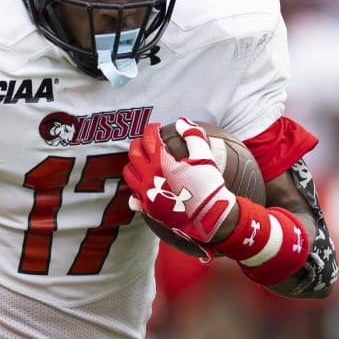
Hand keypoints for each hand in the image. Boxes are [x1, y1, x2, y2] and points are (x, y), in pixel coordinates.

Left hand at [123, 118, 236, 243]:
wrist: (209, 216)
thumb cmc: (208, 185)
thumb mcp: (204, 156)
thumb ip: (193, 135)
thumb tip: (182, 122)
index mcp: (161, 162)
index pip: (149, 138)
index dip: (152, 129)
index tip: (156, 127)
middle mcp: (149, 177)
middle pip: (134, 153)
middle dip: (138, 143)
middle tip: (145, 141)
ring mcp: (146, 194)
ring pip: (129, 174)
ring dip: (133, 164)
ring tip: (142, 162)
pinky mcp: (148, 209)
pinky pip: (134, 198)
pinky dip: (136, 191)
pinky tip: (143, 188)